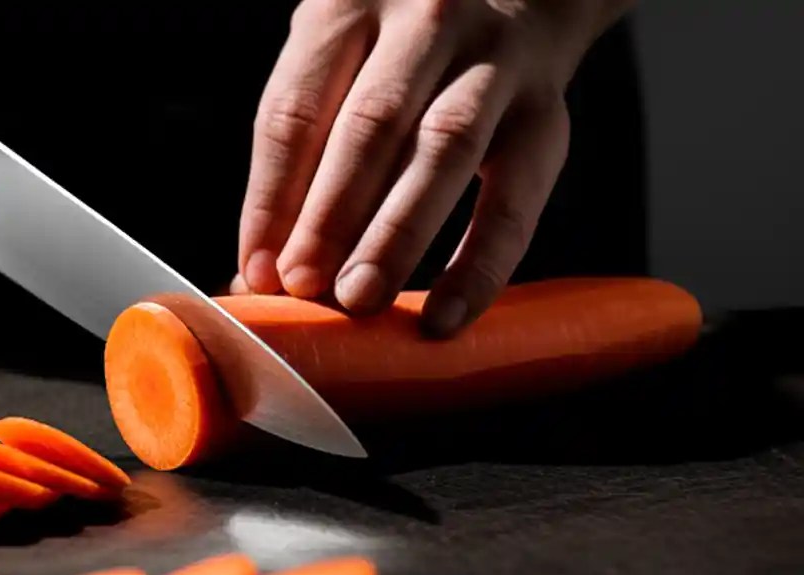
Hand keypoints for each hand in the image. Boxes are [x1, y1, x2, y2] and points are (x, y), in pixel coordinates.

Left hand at [237, 0, 633, 334]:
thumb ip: (303, 147)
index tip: (258, 269)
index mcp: (349, 5)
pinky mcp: (545, 113)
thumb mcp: (339, 58)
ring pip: (442, 150)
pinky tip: (445, 313)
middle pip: (369, 126)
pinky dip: (480, 265)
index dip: (271, 198)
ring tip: (358, 298)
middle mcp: (425, 20)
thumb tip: (261, 270)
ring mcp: (493, 61)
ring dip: (394, 235)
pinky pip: (515, 199)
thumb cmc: (397, 46)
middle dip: (329, 217)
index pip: (296, 111)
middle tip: (303, 286)